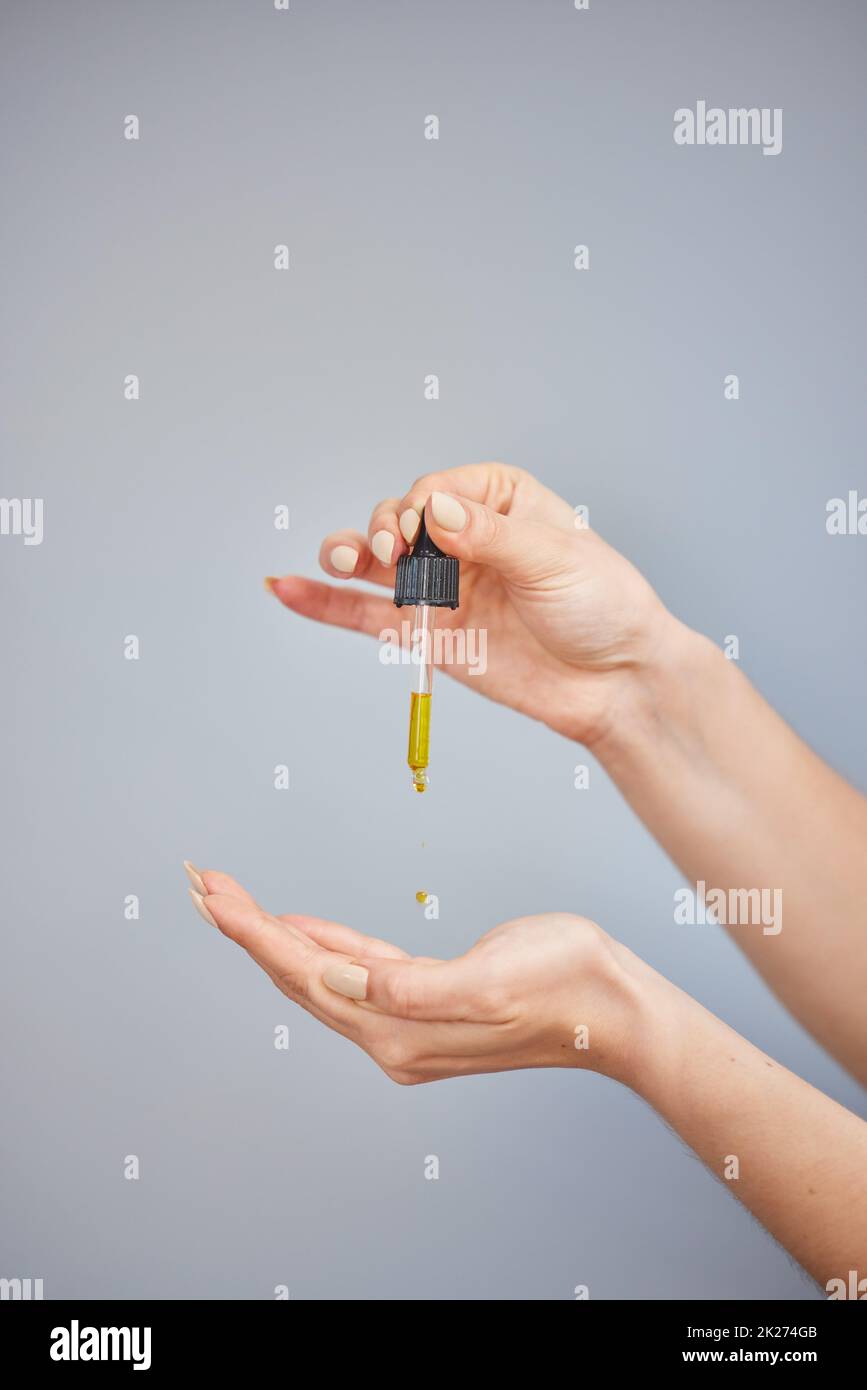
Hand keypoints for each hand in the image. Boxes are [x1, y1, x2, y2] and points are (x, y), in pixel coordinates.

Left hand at [184, 864, 642, 1085]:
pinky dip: (320, 946)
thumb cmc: (566, 986)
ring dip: (273, 934)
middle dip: (246, 927)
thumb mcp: (490, 978)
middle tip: (199, 882)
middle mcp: (392, 1034)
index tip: (210, 891)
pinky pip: (355, 973)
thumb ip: (410, 988)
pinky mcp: (426, 1004)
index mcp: (399, 1030)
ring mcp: (406, 1023)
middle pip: (298, 975)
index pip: (303, 974)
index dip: (252, 929)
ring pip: (319, 974)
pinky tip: (299, 929)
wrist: (617, 1012)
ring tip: (231, 900)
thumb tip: (337, 982)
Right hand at [266, 463, 674, 746]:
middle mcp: (463, 539)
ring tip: (344, 561)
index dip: (418, 506)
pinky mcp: (428, 635)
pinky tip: (284, 588)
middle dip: (385, 531)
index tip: (422, 528)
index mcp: (499, 500)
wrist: (617, 682)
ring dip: (346, 556)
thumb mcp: (554, 558)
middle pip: (397, 520)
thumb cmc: (603, 607)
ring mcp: (442, 587)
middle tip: (396, 553)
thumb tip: (430, 508)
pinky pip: (364, 616)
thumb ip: (488, 534)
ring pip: (374, 563)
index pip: (435, 488)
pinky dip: (323, 604)